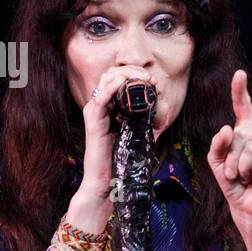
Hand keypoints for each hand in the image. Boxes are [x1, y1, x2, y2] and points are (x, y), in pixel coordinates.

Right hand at [79, 65, 152, 197]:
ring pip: (105, 81)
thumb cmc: (120, 159)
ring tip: (143, 78)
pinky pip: (101, 99)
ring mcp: (94, 112)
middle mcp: (98, 106)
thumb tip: (158, 108)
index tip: (152, 79)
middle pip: (110, 75)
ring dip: (126, 75)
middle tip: (149, 76)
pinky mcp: (93, 121)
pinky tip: (124, 83)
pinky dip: (112, 87)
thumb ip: (141, 119)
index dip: (133, 73)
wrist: (107, 180)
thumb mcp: (135, 133)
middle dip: (131, 70)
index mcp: (108, 107)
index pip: (116, 78)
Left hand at [206, 70, 251, 234]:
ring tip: (248, 177)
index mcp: (247, 132)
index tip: (239, 74)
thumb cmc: (235, 185)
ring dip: (244, 165)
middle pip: (243, 132)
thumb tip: (228, 128)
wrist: (249, 208)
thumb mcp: (217, 163)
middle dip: (233, 156)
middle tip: (237, 173)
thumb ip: (218, 145)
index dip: (240, 91)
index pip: (243, 108)